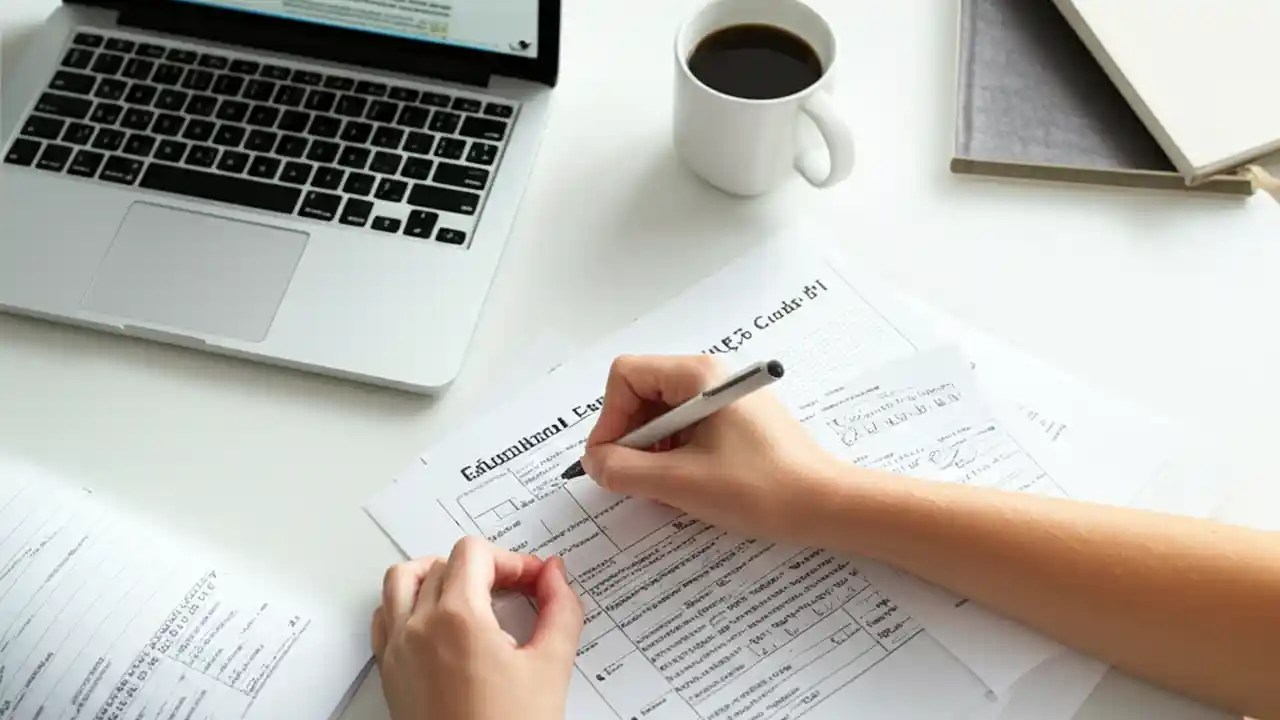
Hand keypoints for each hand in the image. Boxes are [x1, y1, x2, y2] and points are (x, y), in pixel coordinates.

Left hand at [371, 538, 583, 719]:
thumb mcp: (551, 666)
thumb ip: (560, 609)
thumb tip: (554, 574)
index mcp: (458, 617)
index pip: (475, 553)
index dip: (511, 560)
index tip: (533, 582)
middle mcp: (418, 626)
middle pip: (444, 563)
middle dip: (484, 569)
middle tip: (516, 593)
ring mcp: (397, 649)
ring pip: (402, 581)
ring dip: (435, 575)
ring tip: (470, 595)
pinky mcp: (389, 672)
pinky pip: (384, 617)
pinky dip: (406, 605)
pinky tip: (436, 622)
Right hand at [582, 355, 840, 541]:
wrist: (828, 506)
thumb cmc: (760, 489)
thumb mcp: (680, 482)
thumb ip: (625, 470)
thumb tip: (594, 462)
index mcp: (699, 377)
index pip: (627, 376)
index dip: (609, 419)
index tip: (610, 462)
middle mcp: (712, 377)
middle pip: (643, 393)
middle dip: (631, 438)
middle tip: (635, 479)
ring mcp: (727, 399)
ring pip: (664, 416)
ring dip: (653, 452)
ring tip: (667, 488)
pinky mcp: (738, 422)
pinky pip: (689, 430)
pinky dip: (677, 457)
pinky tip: (689, 487)